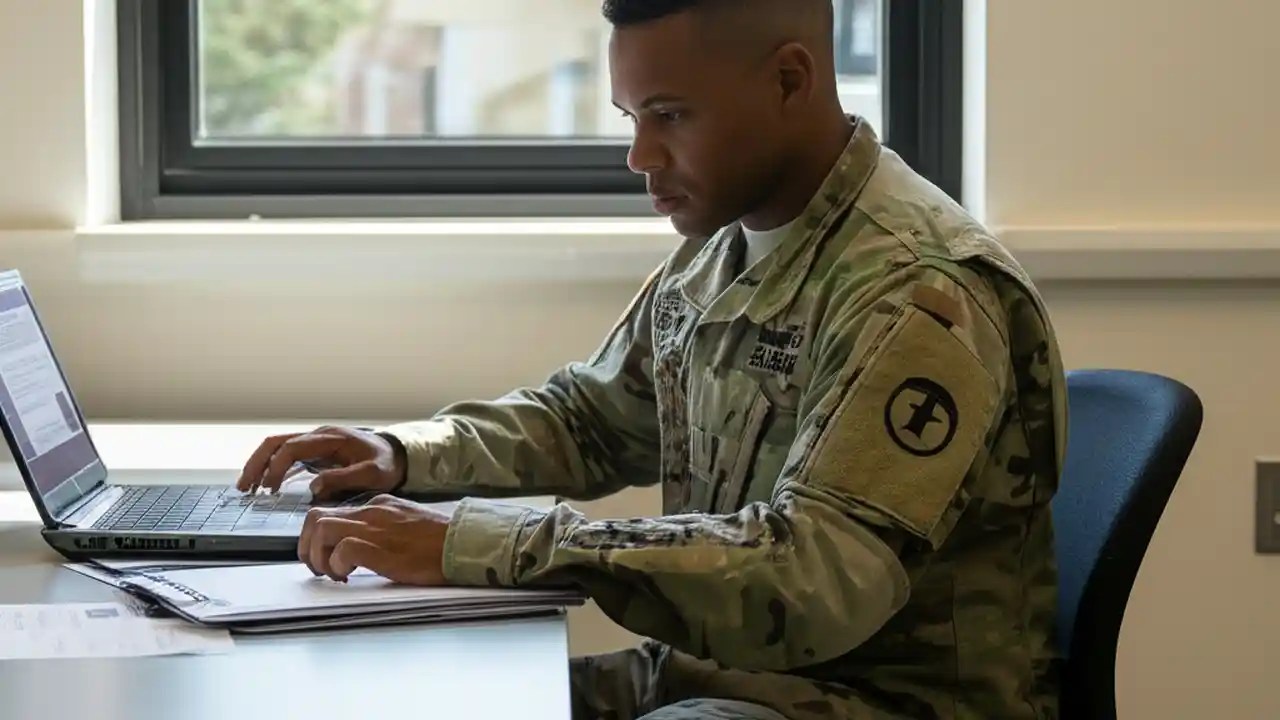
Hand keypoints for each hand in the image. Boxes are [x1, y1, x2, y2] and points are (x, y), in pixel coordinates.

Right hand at [236, 425, 405, 500]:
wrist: (399, 456)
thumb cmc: (387, 464)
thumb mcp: (372, 474)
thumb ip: (344, 479)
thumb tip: (314, 487)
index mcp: (331, 439)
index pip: (292, 447)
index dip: (276, 466)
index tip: (269, 488)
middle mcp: (319, 436)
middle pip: (277, 442)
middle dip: (257, 463)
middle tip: (244, 487)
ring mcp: (316, 441)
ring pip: (278, 446)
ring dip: (260, 464)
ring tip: (247, 487)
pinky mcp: (316, 451)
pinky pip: (287, 454)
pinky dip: (272, 466)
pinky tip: (264, 484)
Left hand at [298, 494, 449, 583]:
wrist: (464, 544)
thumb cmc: (441, 542)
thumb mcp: (407, 527)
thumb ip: (384, 530)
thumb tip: (362, 548)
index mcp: (378, 506)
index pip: (332, 512)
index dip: (321, 539)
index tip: (330, 560)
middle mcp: (371, 511)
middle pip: (315, 516)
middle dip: (307, 546)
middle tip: (319, 568)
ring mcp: (373, 527)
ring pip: (320, 528)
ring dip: (318, 555)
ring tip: (333, 575)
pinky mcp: (379, 547)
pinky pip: (340, 550)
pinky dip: (336, 565)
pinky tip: (349, 577)